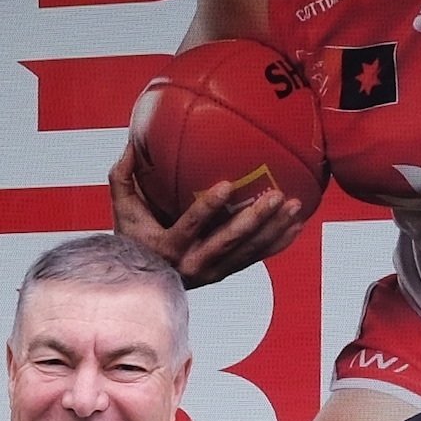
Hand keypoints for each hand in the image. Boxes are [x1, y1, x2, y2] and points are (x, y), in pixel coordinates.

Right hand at [110, 140, 308, 284]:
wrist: (142, 279)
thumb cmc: (131, 236)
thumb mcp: (122, 208)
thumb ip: (124, 176)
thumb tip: (133, 141)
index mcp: (168, 246)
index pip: (189, 226)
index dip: (208, 209)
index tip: (226, 186)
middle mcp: (192, 264)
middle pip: (228, 242)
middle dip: (254, 220)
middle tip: (275, 196)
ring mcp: (212, 272)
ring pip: (248, 252)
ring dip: (273, 229)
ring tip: (294, 206)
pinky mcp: (226, 273)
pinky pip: (256, 258)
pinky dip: (278, 242)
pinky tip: (297, 225)